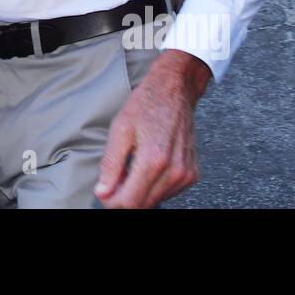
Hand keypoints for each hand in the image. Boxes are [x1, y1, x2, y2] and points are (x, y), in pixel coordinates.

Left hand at [93, 50, 209, 207]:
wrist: (175, 90)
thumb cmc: (147, 104)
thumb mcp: (120, 129)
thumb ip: (110, 165)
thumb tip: (103, 192)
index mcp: (154, 160)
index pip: (130, 202)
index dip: (112, 201)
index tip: (104, 192)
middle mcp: (174, 171)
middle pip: (143, 205)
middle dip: (124, 197)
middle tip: (114, 179)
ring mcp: (186, 175)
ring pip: (155, 201)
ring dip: (139, 192)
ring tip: (131, 167)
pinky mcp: (192, 175)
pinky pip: (167, 193)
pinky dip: (153, 186)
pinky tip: (146, 167)